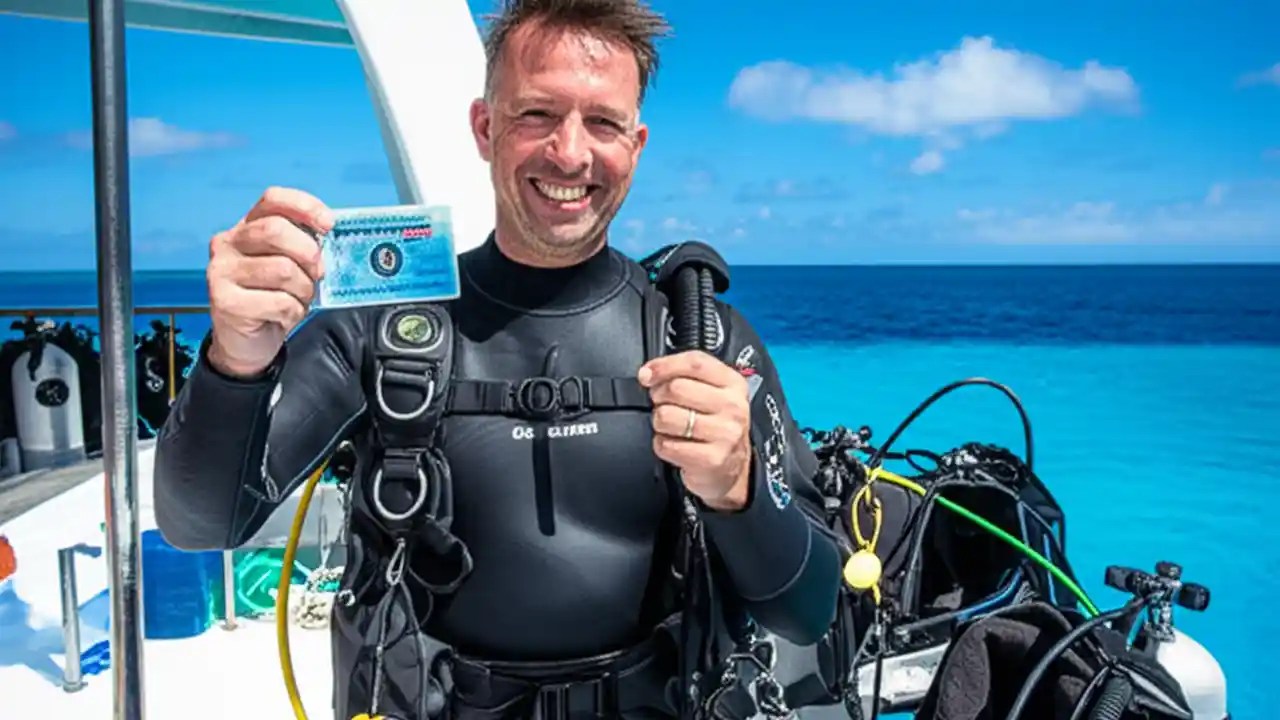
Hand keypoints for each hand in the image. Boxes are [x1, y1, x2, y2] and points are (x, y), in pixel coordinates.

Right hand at [206, 187, 332, 377]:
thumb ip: (303, 245)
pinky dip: (293, 311)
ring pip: (283, 269)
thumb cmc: (272, 297)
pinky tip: (284, 315)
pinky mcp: (225, 301)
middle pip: (276, 231)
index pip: (273, 199)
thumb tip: (331, 235)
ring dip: (304, 289)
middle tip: (318, 273)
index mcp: (245, 227)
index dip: (305, 206)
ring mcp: (221, 272)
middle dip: (309, 253)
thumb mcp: (290, 265)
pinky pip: (279, 301)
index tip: (329, 225)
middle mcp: (227, 244)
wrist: (246, 342)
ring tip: (298, 299)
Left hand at [638, 350, 751, 510]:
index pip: (695, 363)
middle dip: (659, 396)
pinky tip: (676, 445)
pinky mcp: (711, 459)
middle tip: (665, 405)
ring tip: (672, 428)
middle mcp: (732, 407)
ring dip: (660, 423)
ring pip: (667, 416)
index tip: (647, 374)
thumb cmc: (715, 425)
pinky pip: (666, 445)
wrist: (731, 468)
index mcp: (733, 383)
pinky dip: (663, 445)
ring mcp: (724, 434)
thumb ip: (684, 375)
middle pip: (676, 388)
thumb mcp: (712, 392)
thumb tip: (648, 373)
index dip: (664, 366)